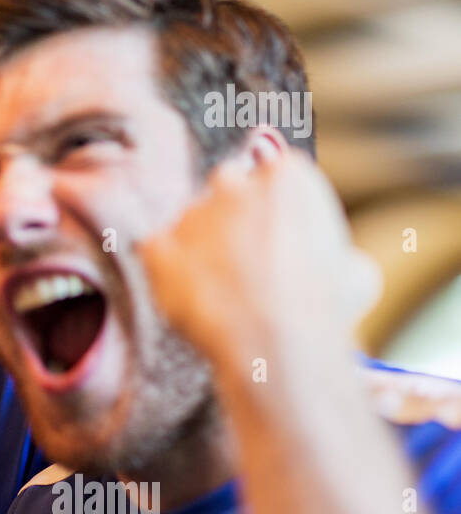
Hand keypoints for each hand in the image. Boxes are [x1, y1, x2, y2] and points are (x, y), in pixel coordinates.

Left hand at [138, 150, 378, 372]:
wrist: (274, 340)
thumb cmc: (323, 309)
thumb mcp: (356, 273)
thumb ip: (336, 252)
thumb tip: (342, 265)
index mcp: (287, 176)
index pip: (271, 173)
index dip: (273, 208)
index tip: (277, 234)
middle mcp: (234, 185)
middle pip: (227, 186)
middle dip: (233, 215)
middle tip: (246, 258)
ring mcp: (192, 215)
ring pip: (190, 220)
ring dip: (200, 244)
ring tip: (222, 288)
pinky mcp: (159, 247)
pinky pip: (157, 250)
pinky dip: (168, 268)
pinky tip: (191, 293)